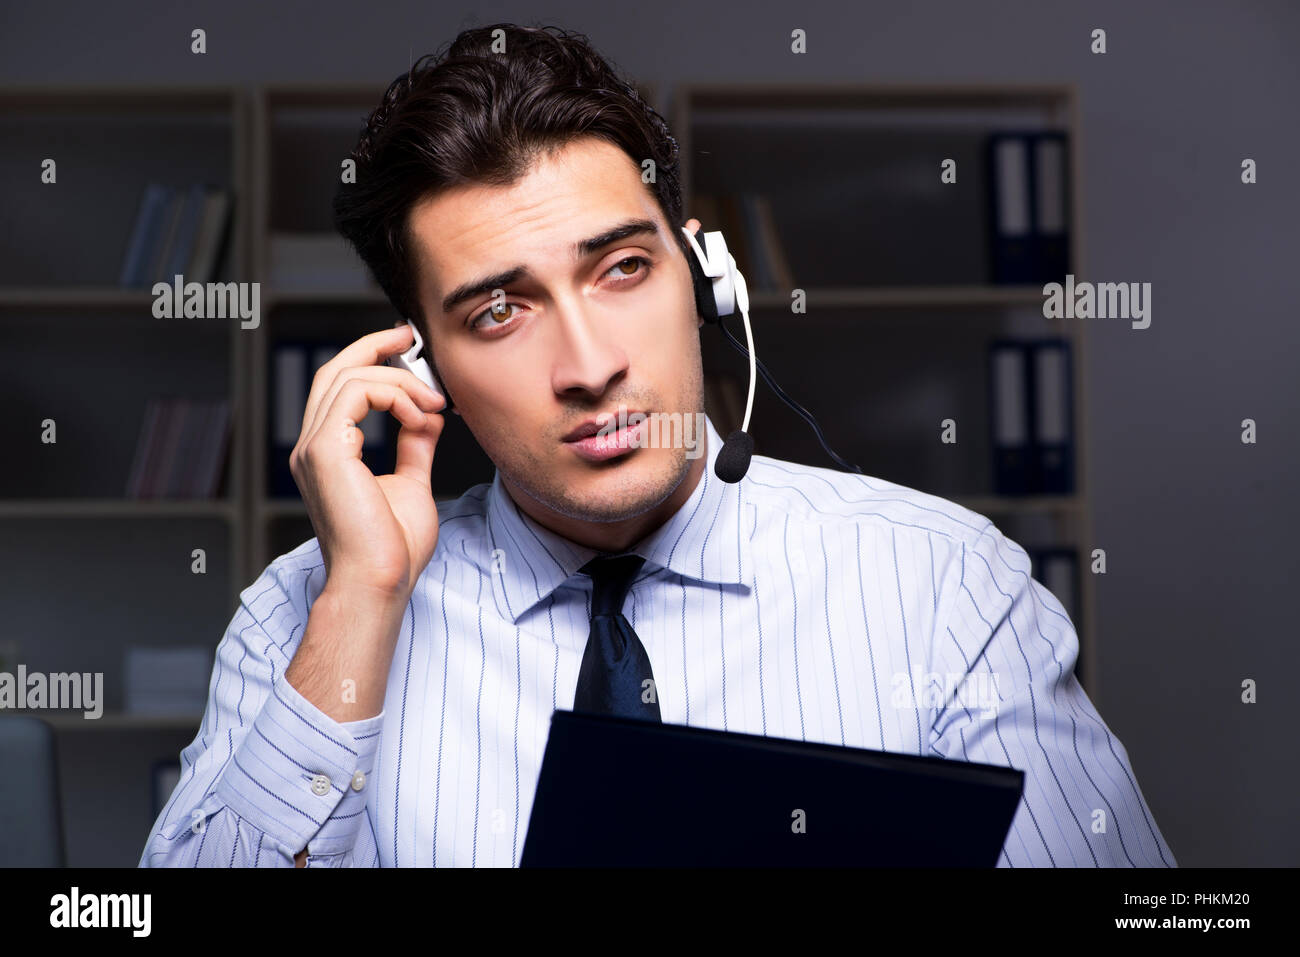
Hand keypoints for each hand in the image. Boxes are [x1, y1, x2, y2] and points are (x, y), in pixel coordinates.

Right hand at [289, 324, 447, 599]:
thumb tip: (428, 416)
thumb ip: (415, 446)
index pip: (340, 388)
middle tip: (411, 336)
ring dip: (400, 380)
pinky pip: (357, 394)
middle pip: (335, 370)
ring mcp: (314, 447)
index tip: (407, 348)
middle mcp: (313, 446)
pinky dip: (395, 395)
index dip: (370, 359)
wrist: (380, 581)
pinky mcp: (326, 450)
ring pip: (349, 377)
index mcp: (328, 454)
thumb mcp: (412, 484)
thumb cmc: (392, 548)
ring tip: (433, 403)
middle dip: (375, 346)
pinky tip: (420, 416)